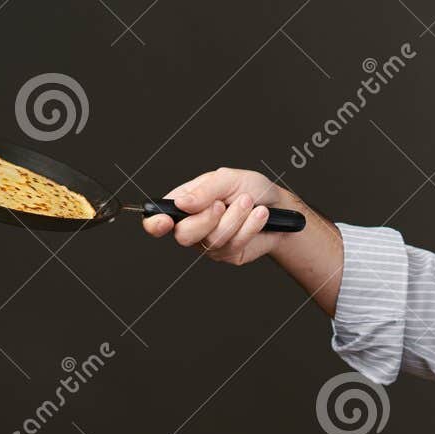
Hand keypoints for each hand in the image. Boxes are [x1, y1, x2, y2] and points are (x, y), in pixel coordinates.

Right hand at [142, 167, 289, 265]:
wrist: (279, 206)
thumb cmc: (250, 188)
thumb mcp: (227, 179)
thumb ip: (204, 190)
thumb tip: (181, 203)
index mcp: (184, 204)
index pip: (157, 220)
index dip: (155, 224)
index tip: (165, 221)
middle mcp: (193, 226)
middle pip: (183, 235)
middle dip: (206, 219)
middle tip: (223, 203)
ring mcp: (210, 243)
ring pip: (213, 240)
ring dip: (235, 217)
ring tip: (249, 201)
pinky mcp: (229, 254)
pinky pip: (234, 244)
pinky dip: (249, 226)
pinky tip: (260, 215)